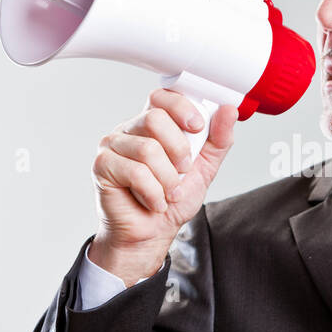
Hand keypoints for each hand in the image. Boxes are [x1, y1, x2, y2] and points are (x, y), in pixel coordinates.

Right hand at [88, 88, 237, 284]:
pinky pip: (134, 171)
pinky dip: (152, 192)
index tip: (197, 128)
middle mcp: (130, 129)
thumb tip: (229, 111)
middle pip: (154, 118)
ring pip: (147, 149)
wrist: (151, 234)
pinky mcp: (102, 165)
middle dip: (178, 149)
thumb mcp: (205, 168)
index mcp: (153, 124)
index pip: (162, 97)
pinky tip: (153, 201)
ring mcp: (112, 146)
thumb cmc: (172, 200)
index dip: (181, 108)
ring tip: (168, 193)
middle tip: (183, 171)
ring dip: (167, 179)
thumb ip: (218, 140)